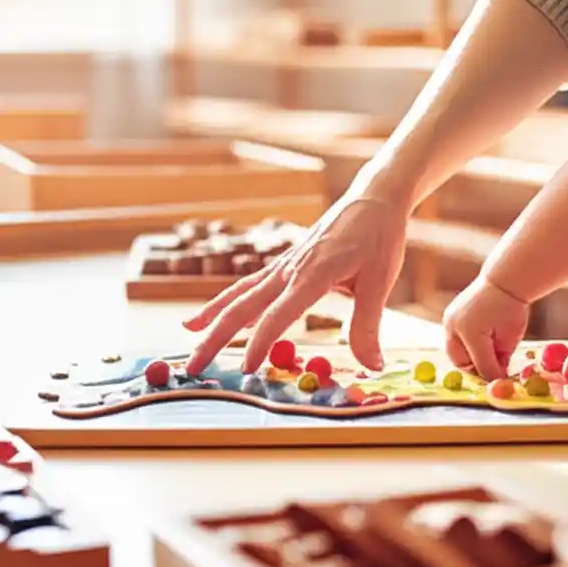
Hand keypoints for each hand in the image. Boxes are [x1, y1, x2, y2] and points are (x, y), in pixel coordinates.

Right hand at [183, 194, 410, 375]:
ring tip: (188, 336)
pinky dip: (226, 302)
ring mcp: (283, 266)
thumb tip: (372, 364)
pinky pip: (248, 286)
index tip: (246, 368)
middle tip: (194, 365)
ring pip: (239, 294)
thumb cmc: (379, 237)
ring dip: (212, 318)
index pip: (278, 314)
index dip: (260, 342)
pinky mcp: (285, 265)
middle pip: (243, 306)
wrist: (373, 198)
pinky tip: (211, 315)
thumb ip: (367, 325)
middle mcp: (289, 269)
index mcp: (312, 274)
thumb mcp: (380, 281)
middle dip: (215, 337)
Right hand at [442, 276, 529, 380]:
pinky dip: (466, 345)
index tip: (500, 380)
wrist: (504, 281)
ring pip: (455, 351)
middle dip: (475, 368)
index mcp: (472, 333)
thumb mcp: (509, 340)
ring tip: (488, 353)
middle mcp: (455, 327)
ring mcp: (449, 321)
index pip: (479, 365)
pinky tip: (482, 341)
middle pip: (460, 361)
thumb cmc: (512, 309)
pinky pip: (454, 339)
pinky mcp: (449, 317)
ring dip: (470, 356)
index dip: (489, 376)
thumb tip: (495, 379)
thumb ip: (499, 361)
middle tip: (492, 370)